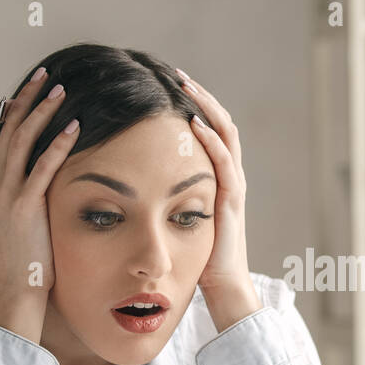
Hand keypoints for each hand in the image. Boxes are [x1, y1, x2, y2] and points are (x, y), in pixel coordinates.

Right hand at [0, 67, 79, 299]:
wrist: (14, 283)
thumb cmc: (13, 252)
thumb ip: (1, 188)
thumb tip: (15, 170)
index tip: (12, 97)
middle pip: (4, 126)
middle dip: (25, 97)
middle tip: (43, 77)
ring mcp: (5, 191)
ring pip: (22, 138)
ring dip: (42, 110)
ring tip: (60, 91)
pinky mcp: (26, 204)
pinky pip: (43, 165)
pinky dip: (59, 142)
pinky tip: (73, 126)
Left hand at [177, 67, 262, 330]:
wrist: (223, 290)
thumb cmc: (197, 263)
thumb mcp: (177, 223)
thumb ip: (165, 201)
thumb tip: (131, 186)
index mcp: (216, 181)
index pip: (208, 132)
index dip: (191, 107)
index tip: (167, 87)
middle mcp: (228, 178)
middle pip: (220, 124)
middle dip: (198, 97)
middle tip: (175, 75)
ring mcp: (233, 188)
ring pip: (226, 135)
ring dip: (206, 108)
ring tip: (185, 88)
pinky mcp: (232, 202)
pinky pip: (225, 163)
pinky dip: (211, 141)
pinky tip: (195, 124)